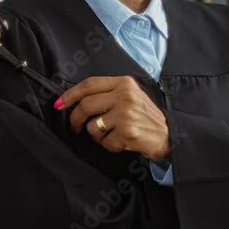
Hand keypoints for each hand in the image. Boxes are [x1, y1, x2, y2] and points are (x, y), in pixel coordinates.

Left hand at [54, 76, 170, 160]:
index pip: (89, 84)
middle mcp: (125, 95)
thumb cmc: (146, 117)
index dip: (70, 94)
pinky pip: (104, 141)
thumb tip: (76, 100)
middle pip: (86, 105)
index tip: (59, 103)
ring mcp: (126, 113)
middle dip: (75, 119)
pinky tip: (122, 142)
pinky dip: (109, 145)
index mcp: (124, 83)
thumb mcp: (131, 96)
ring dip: (97, 135)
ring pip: (92, 126)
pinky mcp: (127, 131)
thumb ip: (108, 94)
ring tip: (111, 134)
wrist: (169, 134)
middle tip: (75, 127)